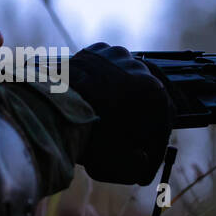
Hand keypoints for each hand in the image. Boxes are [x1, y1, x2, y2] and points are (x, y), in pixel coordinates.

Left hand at [68, 43, 174, 184]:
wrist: (53, 109)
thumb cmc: (88, 136)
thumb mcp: (115, 161)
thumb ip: (134, 165)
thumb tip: (141, 159)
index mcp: (154, 93)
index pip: (162, 121)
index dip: (153, 143)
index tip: (142, 156)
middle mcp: (140, 68)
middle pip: (145, 96)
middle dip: (139, 116)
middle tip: (128, 135)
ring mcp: (116, 55)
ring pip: (125, 78)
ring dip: (122, 94)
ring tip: (109, 112)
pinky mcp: (95, 51)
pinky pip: (105, 66)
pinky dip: (103, 79)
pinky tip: (95, 93)